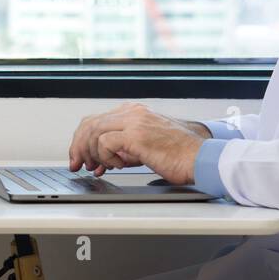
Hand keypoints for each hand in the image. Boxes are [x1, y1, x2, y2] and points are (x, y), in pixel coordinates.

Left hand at [67, 102, 204, 185]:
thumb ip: (124, 147)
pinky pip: (105, 143)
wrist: (200, 158)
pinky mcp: (136, 135)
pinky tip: (118, 166)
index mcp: (134, 112)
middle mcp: (132, 112)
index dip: (83, 140)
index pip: (97, 120)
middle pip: (90, 123)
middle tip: (78, 164)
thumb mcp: (146, 146)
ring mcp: (134, 121)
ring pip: (93, 131)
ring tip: (100, 168)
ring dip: (91, 154)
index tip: (80, 157)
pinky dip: (106, 158)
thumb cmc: (179, 155)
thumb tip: (103, 160)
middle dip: (79, 146)